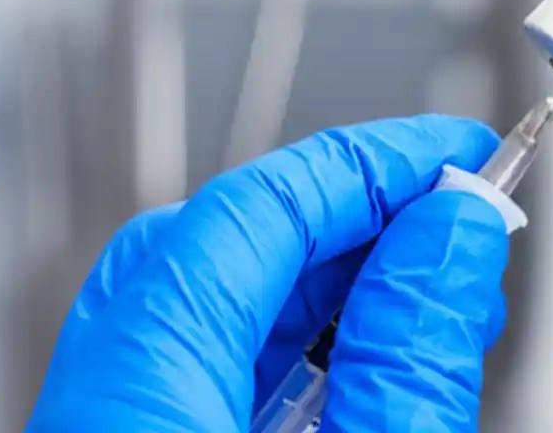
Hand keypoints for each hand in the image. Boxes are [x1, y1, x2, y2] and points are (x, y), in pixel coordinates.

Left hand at [27, 115, 507, 431]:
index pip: (249, 212)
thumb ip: (408, 352)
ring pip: (216, 303)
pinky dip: (298, 339)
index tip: (455, 148)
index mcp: (134, 402)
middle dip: (352, 213)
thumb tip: (453, 229)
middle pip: (221, 244)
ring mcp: (111, 425)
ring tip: (432, 285)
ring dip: (333, 277)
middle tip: (451, 209)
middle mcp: (97, 407)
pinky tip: (371, 347)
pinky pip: (208, 363)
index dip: (366, 163)